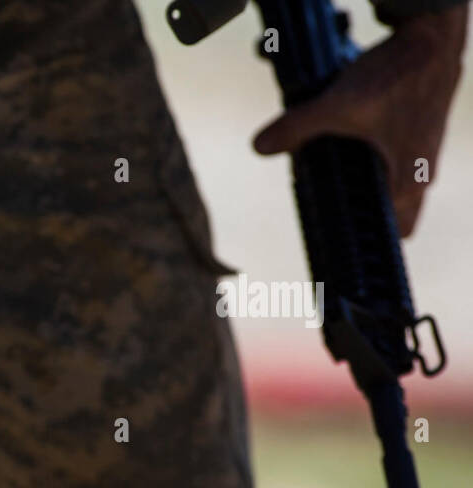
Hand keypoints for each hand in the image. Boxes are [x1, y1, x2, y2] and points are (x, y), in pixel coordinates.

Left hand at [252, 5, 467, 236]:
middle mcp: (422, 177)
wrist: (431, 39)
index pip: (395, 232)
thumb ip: (297, 128)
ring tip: (330, 187)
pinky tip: (344, 159)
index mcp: (408, 182)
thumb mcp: (338, 104)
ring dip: (366, 195)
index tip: (337, 246)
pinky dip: (374, 172)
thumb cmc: (395, 75)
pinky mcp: (419, 140)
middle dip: (362, 219)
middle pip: (394, 219)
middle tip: (327, 214)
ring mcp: (424, 159)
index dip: (367, 243)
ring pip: (395, 194)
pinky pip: (395, 171)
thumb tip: (259, 147)